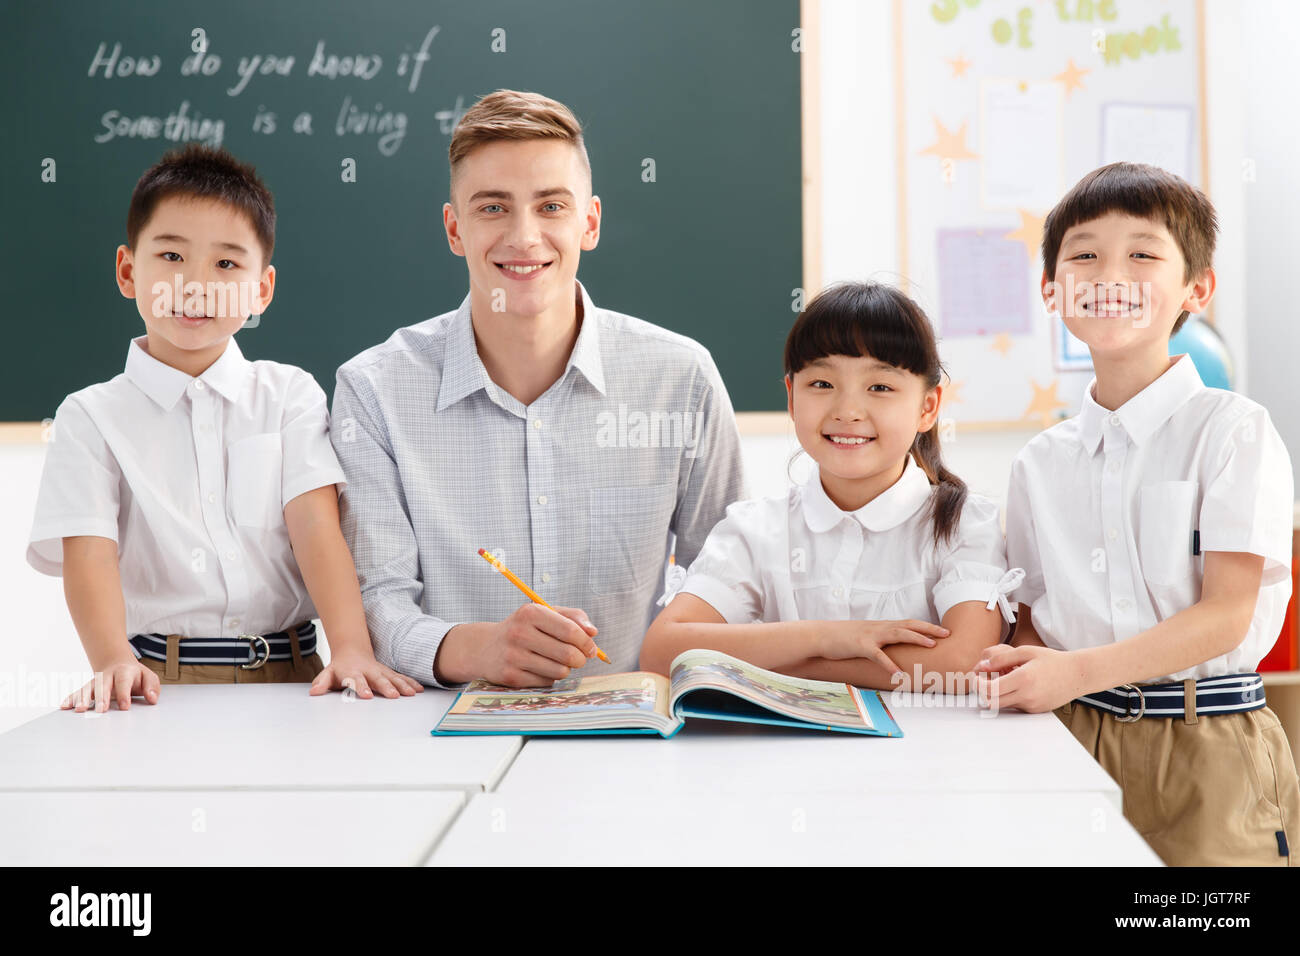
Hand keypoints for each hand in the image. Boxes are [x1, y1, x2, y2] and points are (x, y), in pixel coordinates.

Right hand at [61, 657, 159, 712]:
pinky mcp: (88, 687)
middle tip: (101, 710)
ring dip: (83, 698)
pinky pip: (77, 692)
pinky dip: (71, 699)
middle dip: (101, 697)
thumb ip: (152, 687)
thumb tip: (152, 699)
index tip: (125, 707)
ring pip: (88, 688)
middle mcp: (108, 675)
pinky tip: (65, 706)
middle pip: (103, 685)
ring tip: (80, 710)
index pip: (123, 682)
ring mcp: (96, 680)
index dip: (124, 694)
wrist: (118, 664)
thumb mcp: (148, 677)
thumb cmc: (135, 676)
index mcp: (124, 672)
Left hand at [309, 649, 424, 698]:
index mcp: (352, 673)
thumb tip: (314, 692)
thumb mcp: (327, 674)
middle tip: (393, 696)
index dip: (361, 688)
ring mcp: (380, 671)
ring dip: (402, 685)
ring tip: (411, 694)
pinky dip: (410, 683)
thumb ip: (321, 683)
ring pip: (392, 678)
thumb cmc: (339, 668)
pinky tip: (418, 689)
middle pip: (378, 679)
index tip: (367, 696)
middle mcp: (368, 671)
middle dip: (386, 687)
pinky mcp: (389, 673)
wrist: (352, 651)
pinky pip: (401, 678)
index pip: (356, 681)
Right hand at [459, 603, 598, 687]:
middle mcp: (519, 633)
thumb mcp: (544, 613)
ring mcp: (513, 656)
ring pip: (559, 671)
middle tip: (579, 659)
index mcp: (531, 613)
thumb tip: (593, 632)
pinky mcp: (510, 677)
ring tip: (557, 662)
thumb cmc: (523, 628)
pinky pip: (546, 683)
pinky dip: (549, 678)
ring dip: (565, 669)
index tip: (591, 649)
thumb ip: (572, 617)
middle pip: (567, 654)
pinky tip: (539, 669)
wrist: (485, 648)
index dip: (586, 642)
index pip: (570, 630)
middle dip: (580, 659)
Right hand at [816, 619, 950, 675]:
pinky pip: (878, 655)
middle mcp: (880, 627)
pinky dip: (889, 664)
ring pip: (898, 634)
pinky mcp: (860, 646)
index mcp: (883, 626)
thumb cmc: (844, 638)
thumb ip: (882, 641)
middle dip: (929, 630)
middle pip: (909, 625)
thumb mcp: (867, 636)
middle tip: (946, 635)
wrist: (822, 636)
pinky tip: (898, 673)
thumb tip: (896, 649)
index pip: (909, 623)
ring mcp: (871, 636)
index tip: (943, 631)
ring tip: (931, 646)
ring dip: (916, 639)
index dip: (927, 627)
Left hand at [972, 643, 1085, 712]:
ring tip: (1003, 678)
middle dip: (982, 692)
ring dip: (996, 694)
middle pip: (991, 702)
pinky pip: (1015, 705)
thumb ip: (1001, 658)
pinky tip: (1016, 684)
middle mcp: (1027, 696)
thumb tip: (983, 666)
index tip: (977, 676)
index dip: (978, 684)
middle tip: (983, 680)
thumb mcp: (1026, 651)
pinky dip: (1009, 696)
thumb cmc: (1052, 660)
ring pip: (1003, 705)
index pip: (989, 690)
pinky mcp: (1035, 711)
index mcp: (1023, 679)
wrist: (1077, 675)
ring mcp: (1031, 706)